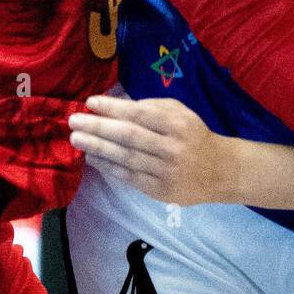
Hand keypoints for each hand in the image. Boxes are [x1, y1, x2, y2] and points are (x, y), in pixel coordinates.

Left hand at [68, 94, 232, 205]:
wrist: (219, 171)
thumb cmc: (195, 136)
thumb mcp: (182, 113)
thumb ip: (153, 107)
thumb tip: (118, 106)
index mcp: (178, 123)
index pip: (139, 113)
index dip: (113, 108)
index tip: (90, 102)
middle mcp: (171, 147)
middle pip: (129, 136)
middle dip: (98, 127)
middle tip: (74, 121)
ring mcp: (165, 171)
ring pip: (125, 158)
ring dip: (97, 148)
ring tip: (77, 139)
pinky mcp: (159, 190)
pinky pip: (128, 177)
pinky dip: (108, 167)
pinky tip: (92, 159)